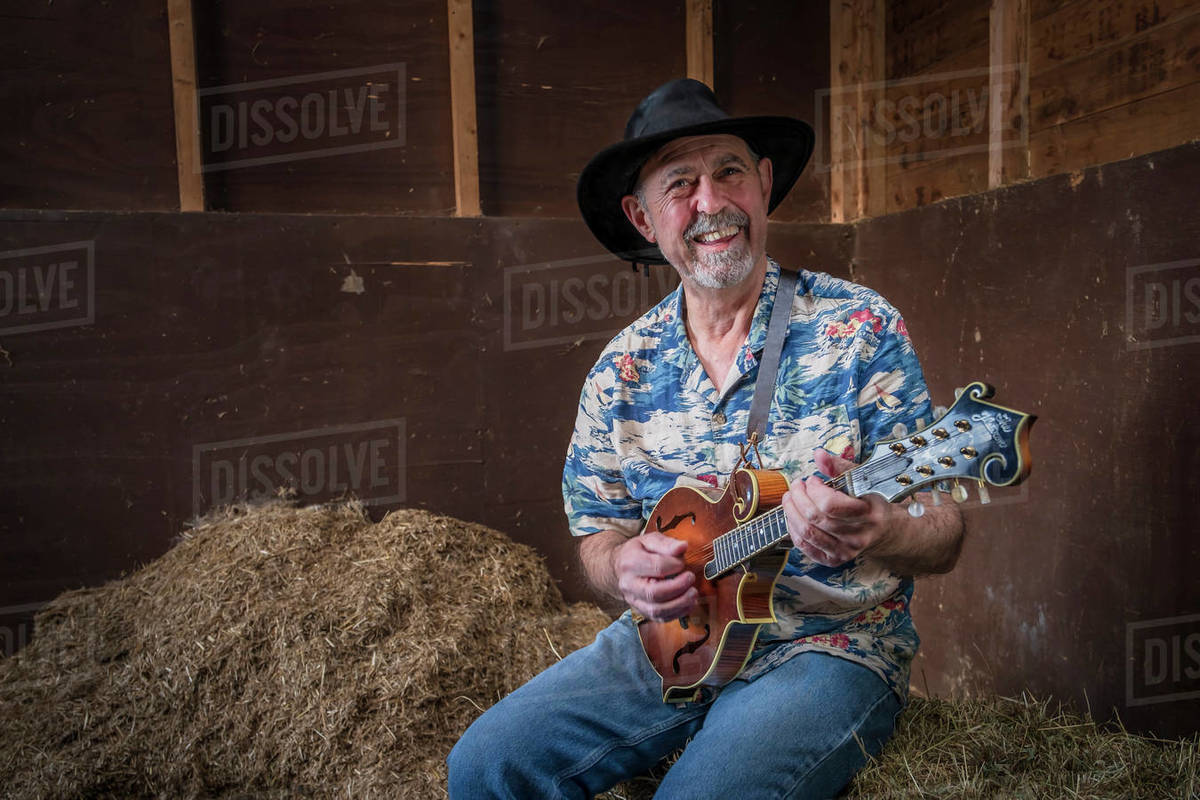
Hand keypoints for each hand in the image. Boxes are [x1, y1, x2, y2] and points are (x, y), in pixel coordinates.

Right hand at [613, 532, 697, 621]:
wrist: (619, 567)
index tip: (682, 562)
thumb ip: (666, 543)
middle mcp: (629, 584)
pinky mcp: (642, 610)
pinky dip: (677, 613)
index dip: (675, 565)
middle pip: (654, 593)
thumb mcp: (649, 540)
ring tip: (693, 593)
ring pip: (656, 610)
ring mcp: (634, 600)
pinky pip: (659, 618)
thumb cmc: (637, 552)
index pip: (657, 567)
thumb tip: (683, 547)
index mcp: (630, 563)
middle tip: (691, 578)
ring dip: (680, 604)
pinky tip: (688, 603)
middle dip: (678, 587)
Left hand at [781, 449, 896, 566]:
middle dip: (798, 497)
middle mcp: (857, 536)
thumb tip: (818, 454)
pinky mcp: (834, 560)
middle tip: (796, 486)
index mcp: (868, 514)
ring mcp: (845, 551)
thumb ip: (839, 466)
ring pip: (807, 532)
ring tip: (790, 498)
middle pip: (815, 518)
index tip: (812, 480)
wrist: (882, 530)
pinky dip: (793, 529)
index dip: (814, 490)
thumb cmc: (869, 501)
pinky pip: (805, 546)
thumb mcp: (860, 480)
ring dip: (791, 512)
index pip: (830, 505)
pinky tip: (794, 516)